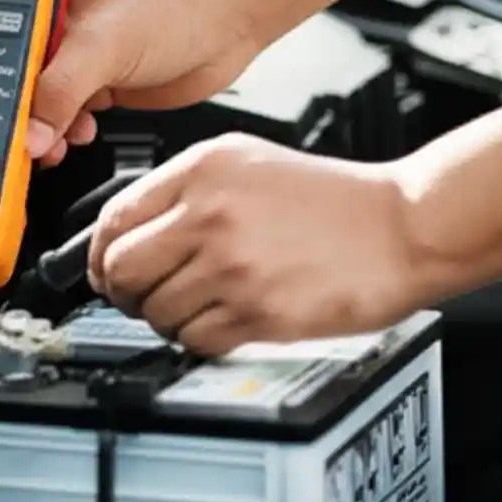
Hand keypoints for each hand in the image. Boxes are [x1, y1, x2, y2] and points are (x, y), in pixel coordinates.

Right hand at [26, 0, 261, 166]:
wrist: (228, 24)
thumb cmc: (174, 6)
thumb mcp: (103, 47)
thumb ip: (60, 92)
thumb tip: (29, 135)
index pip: (0, 37)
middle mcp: (57, 19)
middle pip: (18, 73)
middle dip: (21, 110)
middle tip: (20, 138)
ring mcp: (79, 52)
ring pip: (43, 99)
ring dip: (47, 127)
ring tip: (53, 143)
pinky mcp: (99, 80)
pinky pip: (67, 113)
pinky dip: (68, 130)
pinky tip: (79, 133)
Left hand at [88, 134, 426, 353]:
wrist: (403, 226)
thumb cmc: (331, 199)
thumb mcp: (246, 161)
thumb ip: (182, 189)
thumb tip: (123, 232)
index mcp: (203, 169)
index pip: (114, 219)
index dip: (98, 254)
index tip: (103, 269)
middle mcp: (210, 214)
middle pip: (120, 270)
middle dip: (121, 292)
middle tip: (139, 297)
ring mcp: (232, 265)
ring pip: (153, 311)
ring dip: (163, 319)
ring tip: (193, 308)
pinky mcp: (257, 311)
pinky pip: (193, 340)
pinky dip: (197, 339)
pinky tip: (221, 321)